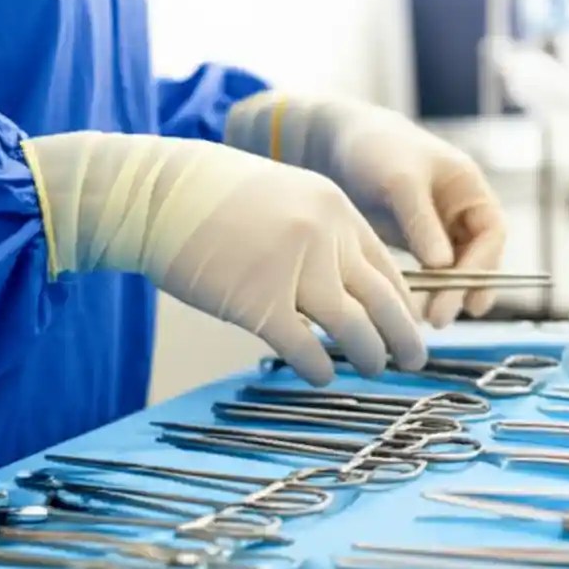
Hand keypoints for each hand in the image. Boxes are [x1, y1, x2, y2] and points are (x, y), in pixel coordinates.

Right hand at [22, 132, 425, 385]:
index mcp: (335, 210)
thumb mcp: (283, 197)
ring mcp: (293, 270)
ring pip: (354, 328)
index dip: (404, 304)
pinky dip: (320, 368)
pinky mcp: (259, 302)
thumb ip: (320, 233)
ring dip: (370, 356)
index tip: (411, 326)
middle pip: (384, 301)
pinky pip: (306, 348)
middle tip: (415, 361)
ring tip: (373, 369)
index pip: (388, 267)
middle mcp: (324, 237)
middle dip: (405, 337)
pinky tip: (320, 375)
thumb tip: (346, 282)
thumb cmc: (213, 199)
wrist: (154, 192)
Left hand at [226, 95, 506, 327]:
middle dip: (463, 290)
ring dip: (444, 296)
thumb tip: (443, 266)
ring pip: (454, 271)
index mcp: (469, 188)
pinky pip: (429, 273)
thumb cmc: (376, 150)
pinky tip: (407, 309)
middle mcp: (461, 211)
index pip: (491, 234)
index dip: (484, 268)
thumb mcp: (400, 182)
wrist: (339, 143)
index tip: (467, 297)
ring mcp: (440, 229)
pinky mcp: (416, 244)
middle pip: (477, 259)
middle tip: (440, 319)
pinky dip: (423, 291)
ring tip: (423, 320)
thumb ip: (422, 222)